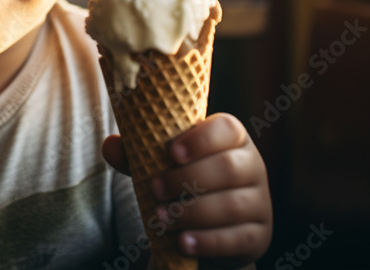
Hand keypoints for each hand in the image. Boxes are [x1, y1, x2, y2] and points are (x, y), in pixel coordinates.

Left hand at [103, 113, 271, 268]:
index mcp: (232, 139)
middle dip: (188, 179)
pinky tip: (182, 242)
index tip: (171, 152)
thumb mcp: (164, 166)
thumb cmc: (185, 184)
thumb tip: (110, 145)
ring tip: (160, 218)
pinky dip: (207, 241)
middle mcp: (253, 166)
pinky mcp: (258, 235)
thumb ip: (138, 155)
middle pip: (229, 168)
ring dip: (192, 212)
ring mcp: (259, 202)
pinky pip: (237, 238)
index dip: (202, 138)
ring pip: (233, 205)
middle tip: (155, 189)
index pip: (228, 128)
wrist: (209, 229)